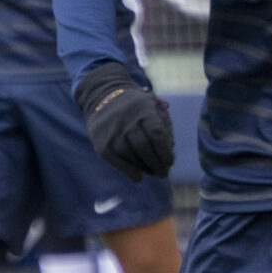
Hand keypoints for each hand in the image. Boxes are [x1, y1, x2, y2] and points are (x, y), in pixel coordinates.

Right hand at [74, 60, 175, 181]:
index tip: (170, 162)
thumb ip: (164, 124)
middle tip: (163, 173)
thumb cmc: (136, 106)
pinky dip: (129, 171)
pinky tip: (138, 176)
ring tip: (152, 173)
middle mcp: (126, 119)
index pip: (157, 134)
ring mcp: (112, 131)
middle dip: (157, 163)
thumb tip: (170, 150)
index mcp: (143, 108)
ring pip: (130, 155)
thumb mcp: (152, 105)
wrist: (103, 96)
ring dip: (144, 168)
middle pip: (144, 147)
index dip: (165, 151)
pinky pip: (116, 161)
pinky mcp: (101, 143)